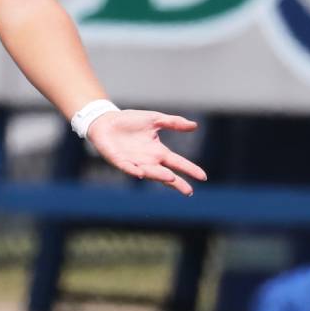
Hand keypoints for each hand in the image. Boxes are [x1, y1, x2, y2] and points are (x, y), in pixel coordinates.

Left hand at [85, 109, 207, 195]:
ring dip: (159, 176)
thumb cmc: (131, 121)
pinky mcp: (119, 160)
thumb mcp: (155, 119)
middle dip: (176, 182)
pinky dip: (133, 170)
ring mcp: (134, 162)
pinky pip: (127, 167)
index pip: (177, 162)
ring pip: (149, 172)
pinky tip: (140, 172)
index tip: (203, 177)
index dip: (189, 169)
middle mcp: (148, 160)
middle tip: (188, 191)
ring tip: (171, 178)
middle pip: (165, 174)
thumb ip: (173, 123)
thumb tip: (195, 126)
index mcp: (158, 152)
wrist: (106, 121)